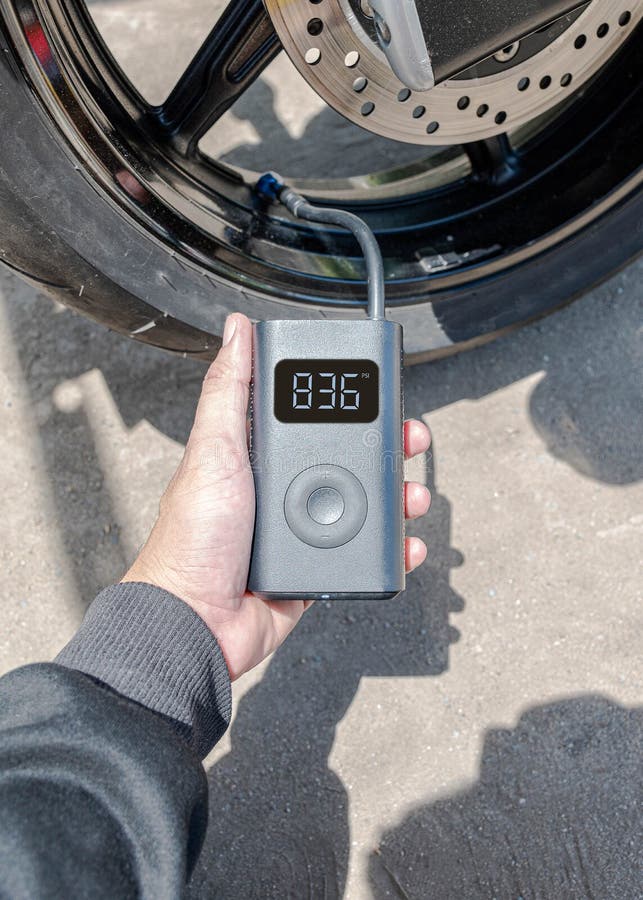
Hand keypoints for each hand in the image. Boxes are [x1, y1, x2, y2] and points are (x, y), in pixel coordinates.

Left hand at [122, 314, 430, 679]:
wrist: (196, 622)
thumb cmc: (192, 540)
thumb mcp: (212, 452)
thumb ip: (228, 390)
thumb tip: (235, 330)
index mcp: (258, 456)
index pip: (312, 418)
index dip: (348, 403)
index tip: (377, 392)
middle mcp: (282, 490)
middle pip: (349, 459)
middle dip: (387, 449)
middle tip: (410, 440)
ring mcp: (302, 532)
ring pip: (365, 506)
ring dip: (398, 497)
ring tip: (413, 495)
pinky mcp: (317, 569)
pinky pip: (365, 556)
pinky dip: (392, 549)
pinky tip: (405, 543)